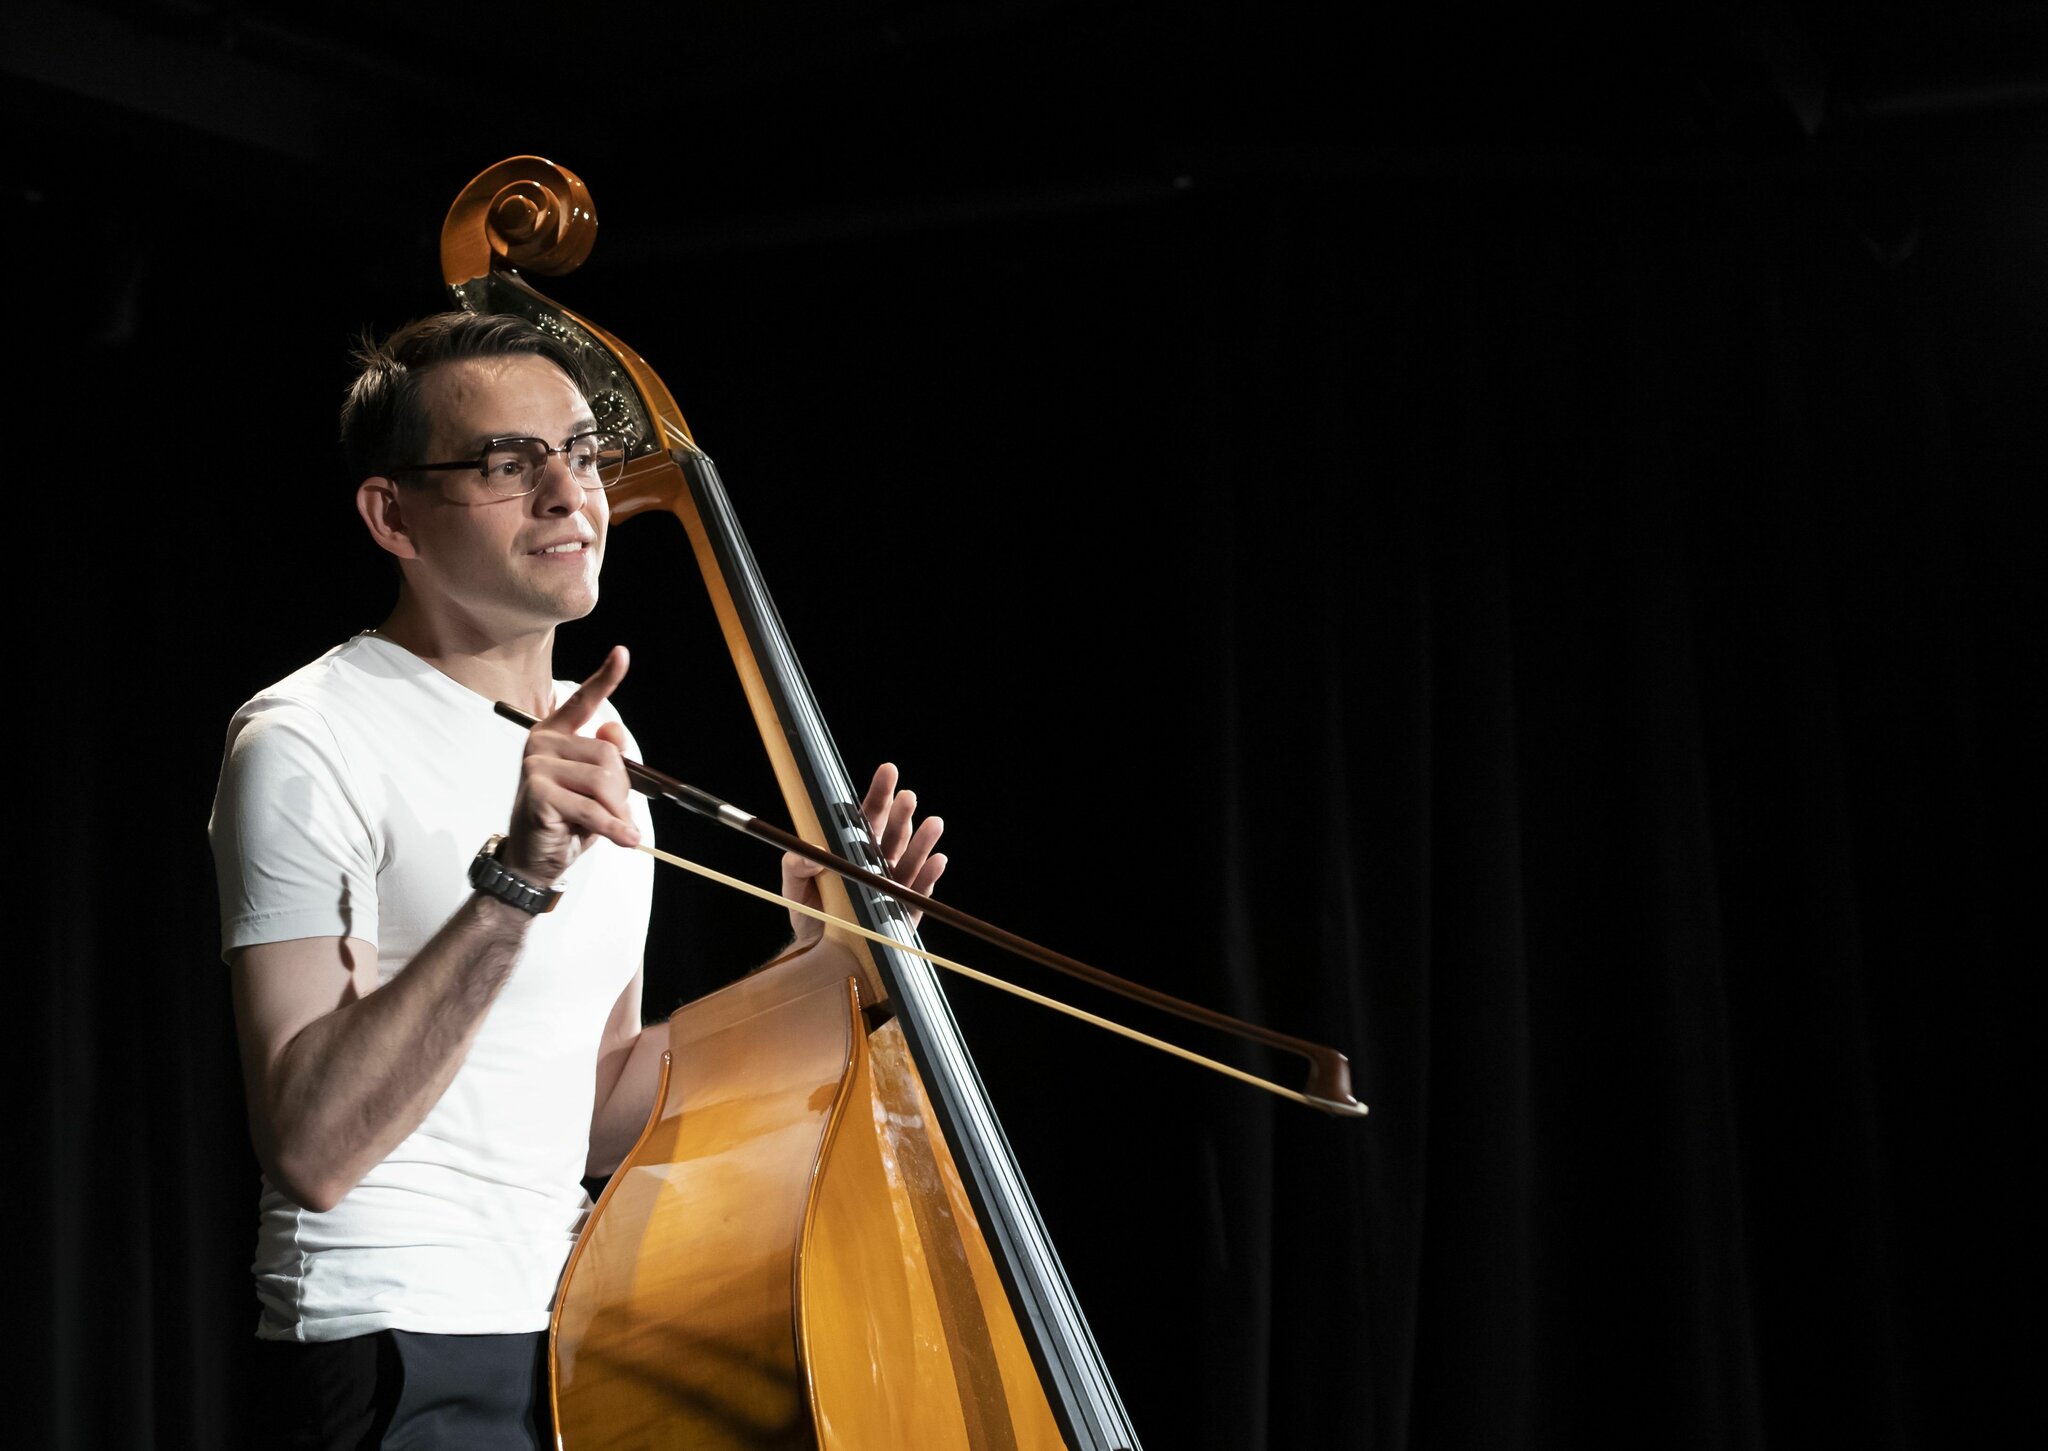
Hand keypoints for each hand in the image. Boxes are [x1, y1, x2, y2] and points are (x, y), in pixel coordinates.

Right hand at [501, 645, 640, 882]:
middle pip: (608, 755)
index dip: (606, 677)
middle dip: (622, 791)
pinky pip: (592, 807)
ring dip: (618, 812)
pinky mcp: (538, 792)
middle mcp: (541, 743)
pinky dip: (613, 827)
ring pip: (604, 781)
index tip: (622, 652)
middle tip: (616, 816)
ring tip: (615, 830)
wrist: (534, 861)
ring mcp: (535, 765)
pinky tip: (626, 840)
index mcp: (555, 734)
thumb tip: (614, 731)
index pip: (584, 702)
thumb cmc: (567, 821)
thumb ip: (607, 759)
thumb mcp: (595, 789)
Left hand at [783, 762, 947, 945]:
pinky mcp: (904, 911)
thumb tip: (814, 852)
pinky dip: (929, 876)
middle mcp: (877, 861)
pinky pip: (919, 892)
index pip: (867, 815)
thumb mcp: (792, 885)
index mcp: (853, 848)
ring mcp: (894, 884)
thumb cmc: (809, 912)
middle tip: (907, 797)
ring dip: (923, 840)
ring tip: (934, 823)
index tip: (888, 771)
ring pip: (911, 857)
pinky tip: (937, 860)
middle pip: (893, 831)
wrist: (819, 953)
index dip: (879, 793)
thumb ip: (796, 864)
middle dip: (901, 813)